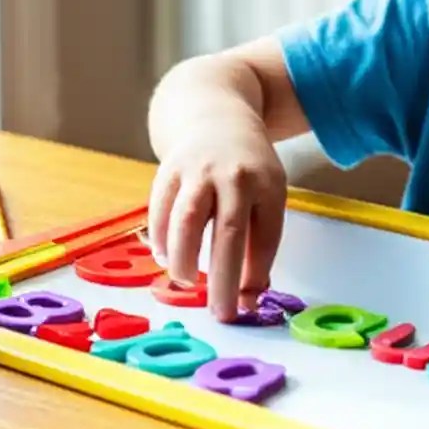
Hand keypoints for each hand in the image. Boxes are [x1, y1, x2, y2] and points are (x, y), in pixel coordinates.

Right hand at [147, 113, 286, 321]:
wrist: (215, 115)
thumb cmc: (246, 169)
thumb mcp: (266, 194)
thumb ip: (260, 242)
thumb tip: (250, 297)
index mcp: (267, 184)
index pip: (265, 235)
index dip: (256, 272)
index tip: (246, 305)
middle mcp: (234, 175)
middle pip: (229, 232)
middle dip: (224, 279)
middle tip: (221, 313)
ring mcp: (198, 170)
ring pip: (188, 219)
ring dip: (186, 258)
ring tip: (186, 283)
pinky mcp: (169, 169)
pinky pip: (161, 208)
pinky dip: (161, 238)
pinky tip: (165, 258)